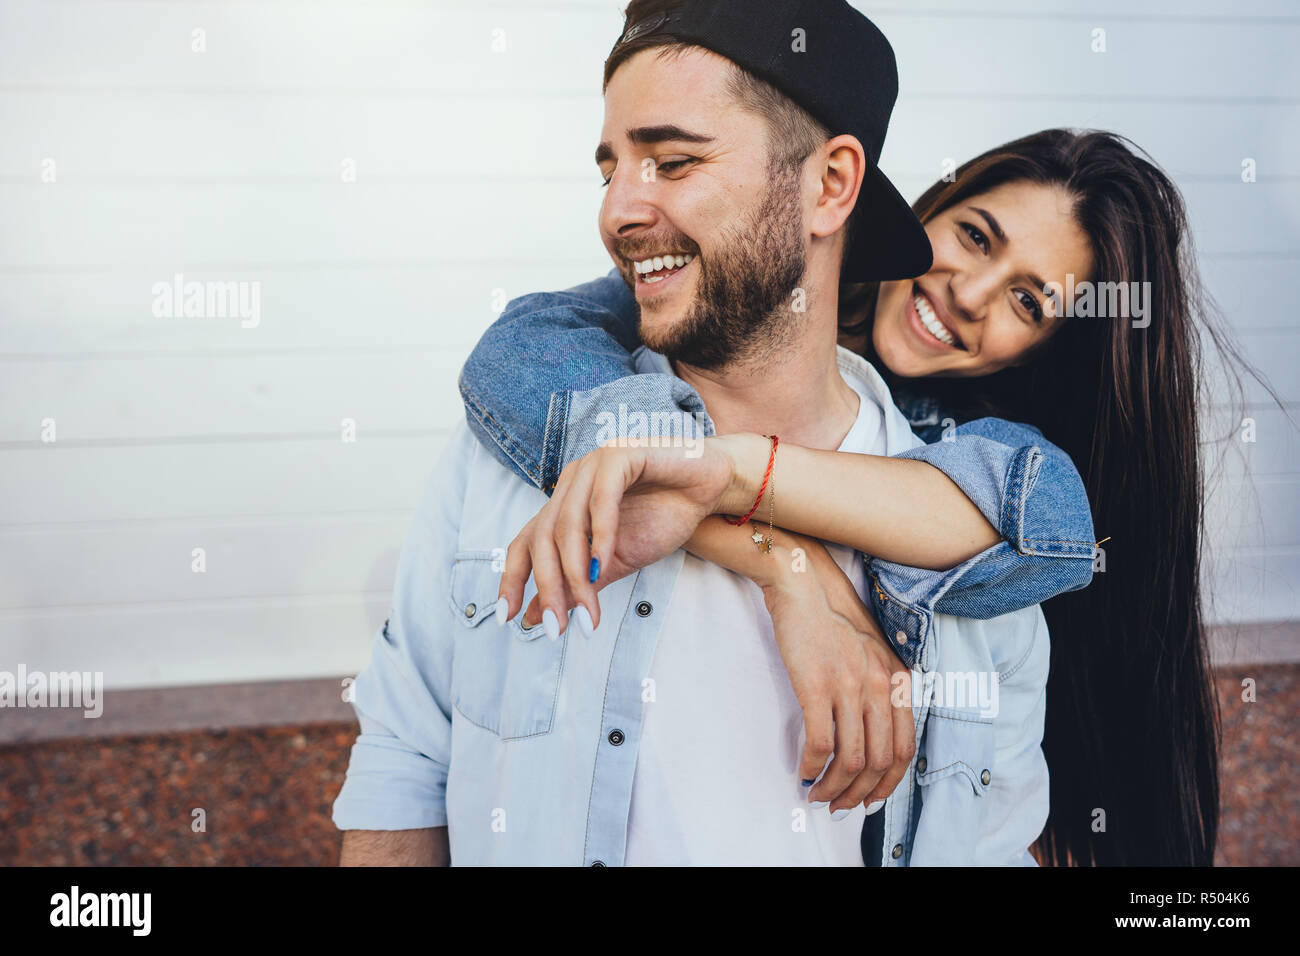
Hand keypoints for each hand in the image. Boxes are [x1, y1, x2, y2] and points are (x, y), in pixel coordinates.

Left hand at [500, 439, 732, 634]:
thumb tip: (537, 617)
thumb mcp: (616, 562)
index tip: (508, 618)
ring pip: (567, 524)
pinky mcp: (619, 455)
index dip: (511, 579)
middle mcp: (570, 483)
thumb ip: (579, 585)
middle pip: (541, 539)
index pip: (524, 542)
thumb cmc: (664, 517)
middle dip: (548, 587)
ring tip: (589, 609)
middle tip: (558, 628)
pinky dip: (601, 535)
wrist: (709, 488)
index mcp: (563, 505)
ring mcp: (591, 466)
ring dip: (576, 573)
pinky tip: (606, 563)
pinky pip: (601, 500)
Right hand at [760, 535, 914, 813]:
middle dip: (859, 793)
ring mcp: (850, 687)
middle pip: (878, 761)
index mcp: (897, 681)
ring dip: (833, 787)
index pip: (904, 749)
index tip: (870, 799)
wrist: (804, 587)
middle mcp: (880, 686)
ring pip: (850, 758)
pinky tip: (803, 772)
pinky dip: (812, 767)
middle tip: (838, 805)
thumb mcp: (872, 653)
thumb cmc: (833, 619)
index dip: (888, 783)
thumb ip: (880, 688)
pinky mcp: (817, 686)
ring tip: (818, 795)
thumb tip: (870, 736)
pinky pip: (820, 743)